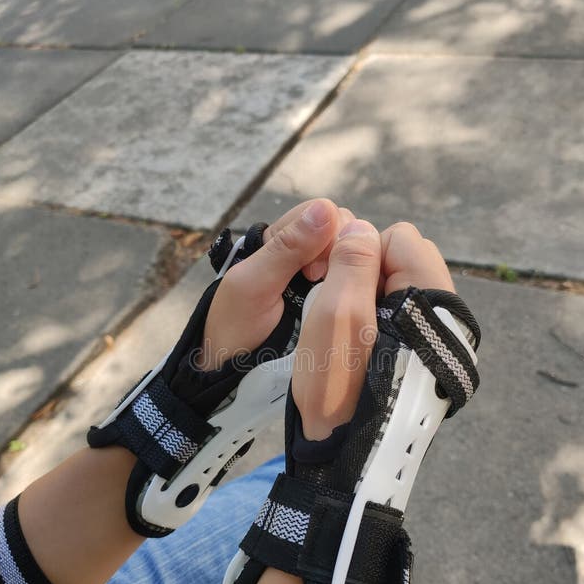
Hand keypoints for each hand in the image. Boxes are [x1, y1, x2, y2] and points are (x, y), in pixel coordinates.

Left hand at [200, 199, 353, 369]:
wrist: (230, 372)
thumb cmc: (235, 328)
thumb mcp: (253, 286)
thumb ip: (286, 248)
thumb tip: (327, 210)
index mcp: (278, 239)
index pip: (323, 212)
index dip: (328, 236)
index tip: (314, 273)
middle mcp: (301, 251)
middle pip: (340, 231)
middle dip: (339, 253)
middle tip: (320, 286)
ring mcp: (316, 275)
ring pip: (350, 255)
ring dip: (347, 272)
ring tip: (328, 300)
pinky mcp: (328, 298)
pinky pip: (351, 279)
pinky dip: (352, 287)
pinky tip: (341, 306)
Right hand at [294, 220, 454, 439]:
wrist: (350, 456)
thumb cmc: (339, 387)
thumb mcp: (338, 315)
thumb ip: (353, 261)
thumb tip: (362, 226)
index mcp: (431, 298)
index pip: (398, 238)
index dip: (358, 254)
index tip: (335, 286)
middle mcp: (447, 313)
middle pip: (403, 259)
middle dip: (365, 272)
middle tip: (340, 309)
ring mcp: (439, 335)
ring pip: (401, 285)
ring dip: (368, 295)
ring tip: (348, 331)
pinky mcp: (428, 352)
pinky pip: (403, 312)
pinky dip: (378, 317)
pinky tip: (361, 345)